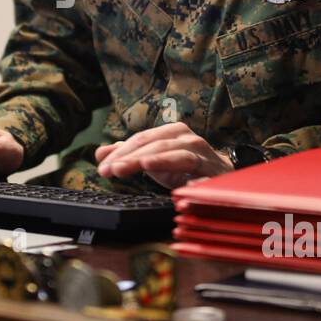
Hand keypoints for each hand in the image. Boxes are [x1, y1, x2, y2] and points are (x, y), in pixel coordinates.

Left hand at [94, 122, 233, 189]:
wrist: (220, 173)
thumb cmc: (183, 165)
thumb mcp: (154, 158)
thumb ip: (128, 155)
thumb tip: (100, 154)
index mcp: (172, 132)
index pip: (142, 140)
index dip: (121, 153)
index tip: (103, 168)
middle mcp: (188, 140)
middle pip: (157, 145)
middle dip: (133, 158)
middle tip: (113, 170)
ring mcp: (203, 156)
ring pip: (179, 156)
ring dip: (160, 161)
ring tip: (143, 165)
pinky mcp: (214, 175)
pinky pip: (204, 178)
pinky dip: (194, 182)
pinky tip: (183, 189)